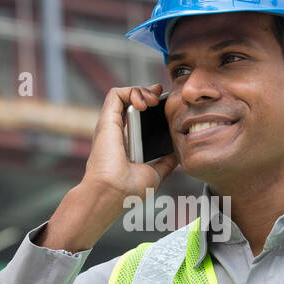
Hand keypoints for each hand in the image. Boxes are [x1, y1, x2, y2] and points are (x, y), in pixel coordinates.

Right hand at [82, 83, 181, 200]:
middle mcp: (115, 132)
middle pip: (130, 103)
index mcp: (124, 143)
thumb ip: (164, 163)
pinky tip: (145, 102)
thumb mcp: (154, 174)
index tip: (164, 103)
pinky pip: (116, 94)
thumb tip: (176, 156)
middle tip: (161, 97)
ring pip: (123, 95)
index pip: (136, 117)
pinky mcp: (107, 119)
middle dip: (147, 94)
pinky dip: (132, 91)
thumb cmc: (128, 189)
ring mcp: (110, 125)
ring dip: (141, 91)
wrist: (113, 192)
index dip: (149, 106)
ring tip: (154, 100)